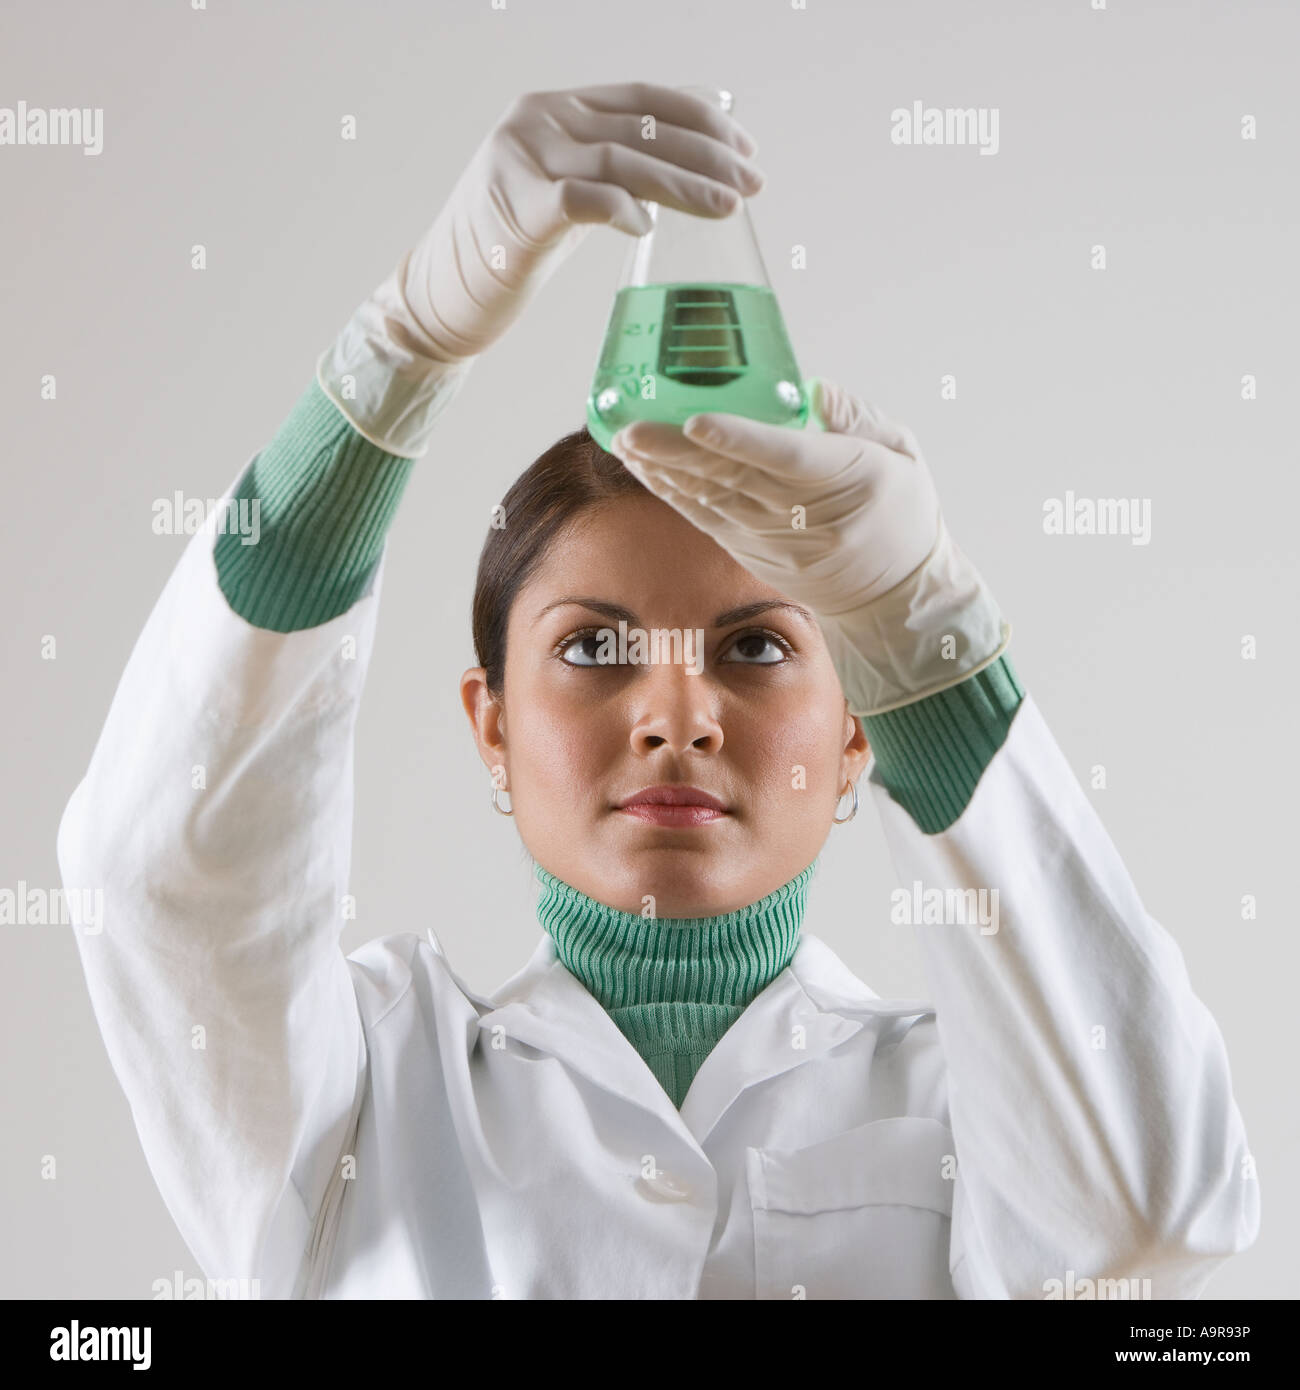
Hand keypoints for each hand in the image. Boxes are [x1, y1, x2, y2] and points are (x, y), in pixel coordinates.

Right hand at [400, 83, 764, 362]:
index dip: (703, 118)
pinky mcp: (514, 210)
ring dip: (683, 184)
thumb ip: (613, 168)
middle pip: (642, 128)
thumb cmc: (509, 246)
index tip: (747, 148)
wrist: (442, 293)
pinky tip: (647, 228)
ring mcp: (523, 160)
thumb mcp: (567, 191)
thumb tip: (685, 160)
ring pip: (621, 160)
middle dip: (708, 155)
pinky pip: (581, 200)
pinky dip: (621, 210)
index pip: (644, 98)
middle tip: (753, 183)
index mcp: (557, 108)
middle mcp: (540, 120)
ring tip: (725, 206)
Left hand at [608, 380, 1007, 714]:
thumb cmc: (901, 512)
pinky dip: (673, 492)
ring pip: (710, 498)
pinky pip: (705, 518)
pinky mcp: (751, 552)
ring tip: (625, 440)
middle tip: (632, 425)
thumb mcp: (902, 451)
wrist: (894, 597)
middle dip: (677, 452)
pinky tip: (644, 467)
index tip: (698, 420)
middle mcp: (804, 514)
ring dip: (663, 470)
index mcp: (849, 478)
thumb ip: (855, 414)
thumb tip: (809, 387)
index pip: (785, 456)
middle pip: (732, 477)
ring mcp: (772, 539)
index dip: (738, 439)